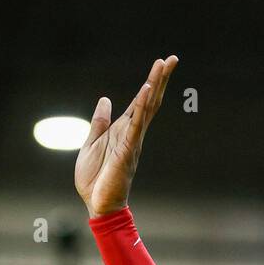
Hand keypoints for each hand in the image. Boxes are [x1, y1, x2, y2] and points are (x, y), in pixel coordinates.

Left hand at [75, 55, 177, 216]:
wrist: (97, 205)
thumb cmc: (95, 180)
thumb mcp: (91, 143)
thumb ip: (100, 122)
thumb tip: (105, 100)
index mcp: (123, 130)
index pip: (141, 102)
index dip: (151, 82)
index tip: (161, 63)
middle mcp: (132, 133)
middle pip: (150, 101)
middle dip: (160, 79)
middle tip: (172, 58)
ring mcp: (132, 141)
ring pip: (147, 109)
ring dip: (155, 85)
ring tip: (163, 65)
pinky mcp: (127, 150)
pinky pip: (136, 125)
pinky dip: (141, 107)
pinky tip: (147, 90)